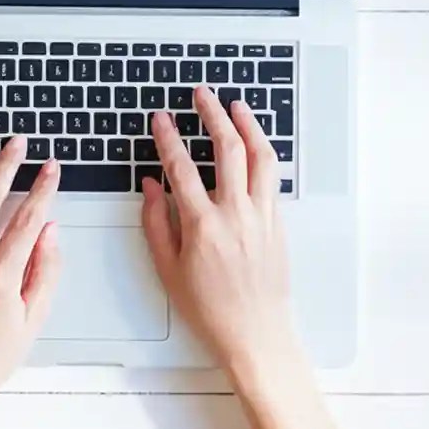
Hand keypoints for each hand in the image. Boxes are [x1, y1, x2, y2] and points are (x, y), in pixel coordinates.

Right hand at [140, 86, 297, 375]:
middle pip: (227, 148)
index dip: (168, 137)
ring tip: (236, 105)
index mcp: (203, 225)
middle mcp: (236, 214)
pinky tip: (254, 143)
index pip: (181, 167)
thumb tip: (151, 186)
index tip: (161, 119)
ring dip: (248, 124)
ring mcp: (262, 215)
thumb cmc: (210, 309)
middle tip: (201, 95)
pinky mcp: (278, 222)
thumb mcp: (168, 269)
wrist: (255, 333)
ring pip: (260, 156)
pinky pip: (272, 176)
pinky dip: (262, 153)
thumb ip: (156, 222)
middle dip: (212, 114)